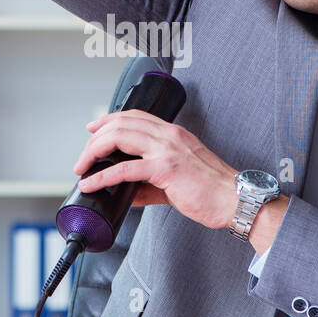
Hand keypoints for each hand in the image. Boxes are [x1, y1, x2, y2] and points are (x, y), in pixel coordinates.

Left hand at [71, 110, 238, 231]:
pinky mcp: (166, 169)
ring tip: (83, 167)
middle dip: (96, 139)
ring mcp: (167, 150)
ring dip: (94, 152)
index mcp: (173, 134)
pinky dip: (103, 176)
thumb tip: (125, 193)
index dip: (109, 120)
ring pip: (120, 138)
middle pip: (121, 124)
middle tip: (84, 157)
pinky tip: (93, 183)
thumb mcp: (175, 181)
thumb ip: (148, 185)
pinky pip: (125, 169)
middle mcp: (169, 136)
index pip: (134, 116)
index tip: (93, 129)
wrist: (234, 200)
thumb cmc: (212, 190)